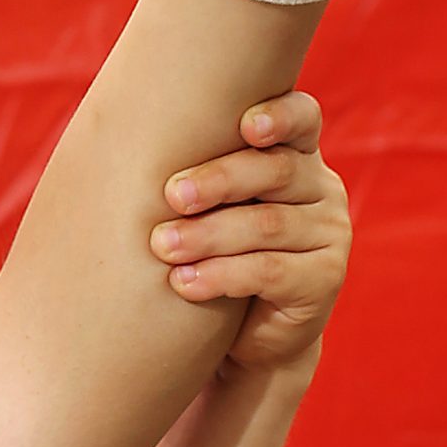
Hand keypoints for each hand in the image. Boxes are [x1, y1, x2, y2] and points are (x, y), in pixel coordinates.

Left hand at [151, 90, 348, 376]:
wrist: (239, 330)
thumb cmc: (209, 247)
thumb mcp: (204, 202)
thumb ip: (189, 164)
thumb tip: (117, 127)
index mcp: (293, 153)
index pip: (301, 118)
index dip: (279, 116)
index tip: (245, 126)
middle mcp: (320, 187)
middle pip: (275, 169)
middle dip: (218, 180)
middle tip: (172, 195)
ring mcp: (329, 233)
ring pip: (268, 224)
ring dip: (208, 234)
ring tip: (162, 247)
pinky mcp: (325, 280)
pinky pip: (271, 272)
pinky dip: (222, 275)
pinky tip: (184, 282)